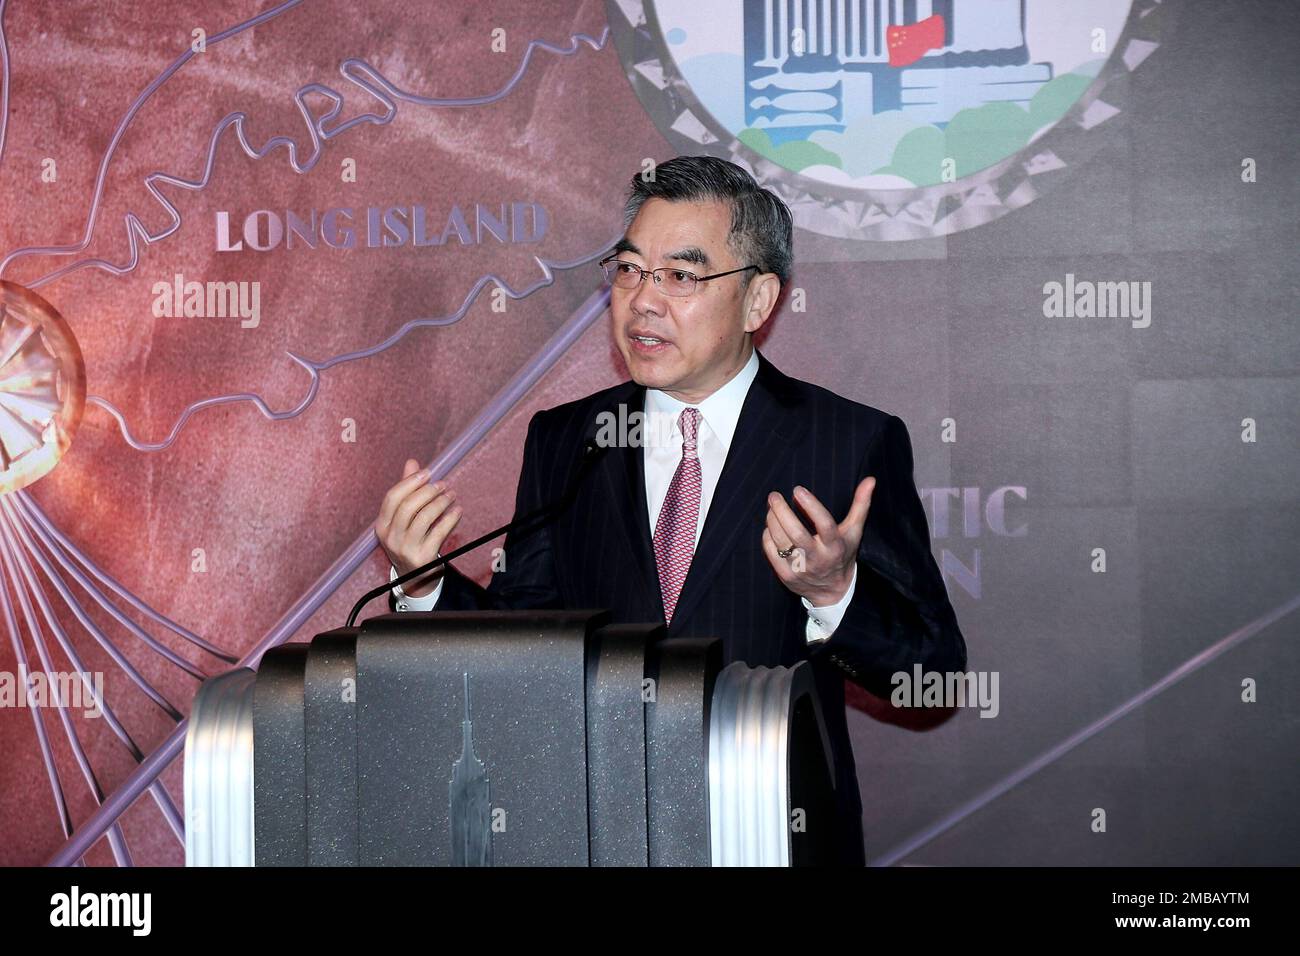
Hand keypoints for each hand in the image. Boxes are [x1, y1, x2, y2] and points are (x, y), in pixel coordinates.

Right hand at [374, 458, 461, 596]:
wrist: (414, 578)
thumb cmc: (410, 541)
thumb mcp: (403, 519)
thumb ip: (407, 490)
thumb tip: (412, 462)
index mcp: (382, 526)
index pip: (392, 498)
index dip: (410, 482)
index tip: (427, 472)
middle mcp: (390, 538)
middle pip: (408, 506)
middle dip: (428, 492)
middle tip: (443, 485)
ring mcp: (405, 549)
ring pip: (424, 518)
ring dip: (441, 503)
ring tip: (451, 495)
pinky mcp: (423, 558)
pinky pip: (439, 533)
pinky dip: (450, 519)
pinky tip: (457, 511)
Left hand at [761, 477, 874, 606]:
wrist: (833, 591)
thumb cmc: (843, 553)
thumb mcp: (854, 531)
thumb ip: (861, 505)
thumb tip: (870, 480)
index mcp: (836, 545)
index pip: (824, 524)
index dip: (811, 506)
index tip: (798, 489)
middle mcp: (819, 558)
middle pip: (796, 533)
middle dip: (782, 511)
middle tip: (774, 495)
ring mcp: (802, 569)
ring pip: (781, 541)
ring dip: (772, 521)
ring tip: (772, 507)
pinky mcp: (787, 576)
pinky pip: (772, 553)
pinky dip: (768, 537)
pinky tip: (770, 526)